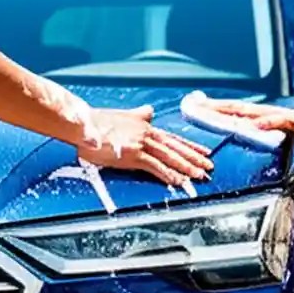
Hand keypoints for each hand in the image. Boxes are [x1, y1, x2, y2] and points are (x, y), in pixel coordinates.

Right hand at [76, 106, 213, 184]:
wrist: (84, 125)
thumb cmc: (99, 122)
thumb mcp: (124, 116)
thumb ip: (139, 115)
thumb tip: (149, 111)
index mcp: (146, 127)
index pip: (173, 138)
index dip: (190, 145)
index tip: (204, 151)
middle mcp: (147, 134)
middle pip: (176, 147)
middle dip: (194, 157)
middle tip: (209, 165)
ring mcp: (141, 144)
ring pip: (169, 156)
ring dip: (185, 167)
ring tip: (198, 175)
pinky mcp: (133, 154)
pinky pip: (154, 166)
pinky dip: (167, 174)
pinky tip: (177, 180)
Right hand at [203, 99, 293, 134]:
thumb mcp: (290, 124)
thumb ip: (275, 122)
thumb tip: (256, 124)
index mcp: (259, 113)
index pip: (233, 109)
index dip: (216, 108)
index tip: (200, 106)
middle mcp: (256, 112)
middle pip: (229, 107)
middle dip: (210, 106)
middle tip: (192, 104)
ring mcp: (257, 115)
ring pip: (232, 111)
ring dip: (217, 110)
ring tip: (202, 109)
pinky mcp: (260, 120)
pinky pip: (239, 117)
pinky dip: (228, 117)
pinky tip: (224, 121)